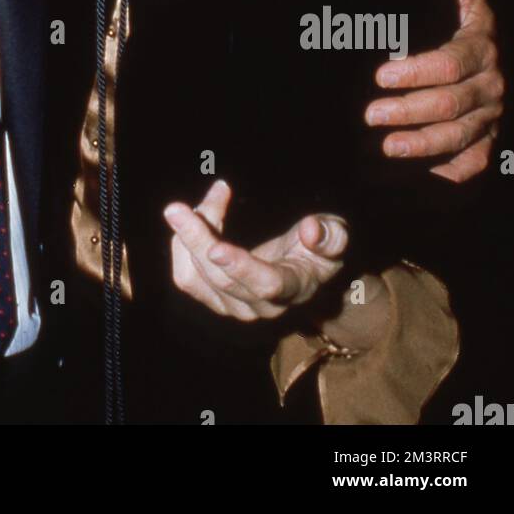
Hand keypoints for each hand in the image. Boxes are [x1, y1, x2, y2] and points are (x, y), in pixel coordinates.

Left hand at [163, 180, 347, 320]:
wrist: (306, 275)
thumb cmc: (320, 250)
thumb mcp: (336, 238)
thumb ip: (330, 235)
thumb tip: (311, 229)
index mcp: (293, 288)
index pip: (265, 284)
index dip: (240, 267)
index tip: (215, 248)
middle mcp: (261, 307)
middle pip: (221, 280)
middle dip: (196, 241)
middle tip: (176, 208)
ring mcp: (235, 307)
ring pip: (196, 280)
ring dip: (186, 240)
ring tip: (190, 206)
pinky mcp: (214, 299)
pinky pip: (187, 278)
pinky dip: (182, 246)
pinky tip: (191, 220)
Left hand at [365, 0, 503, 181]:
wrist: (487, 61)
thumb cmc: (462, 26)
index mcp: (481, 50)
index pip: (450, 65)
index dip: (415, 72)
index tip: (380, 75)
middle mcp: (491, 88)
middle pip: (449, 105)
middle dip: (407, 111)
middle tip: (369, 115)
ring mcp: (490, 119)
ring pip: (457, 138)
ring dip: (419, 146)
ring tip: (382, 149)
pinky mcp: (485, 145)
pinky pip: (469, 166)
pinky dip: (443, 176)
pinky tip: (412, 181)